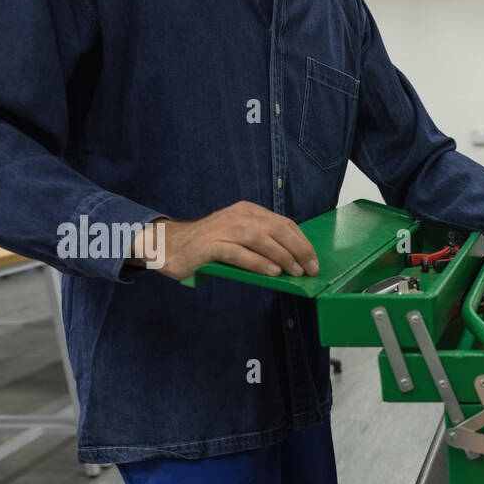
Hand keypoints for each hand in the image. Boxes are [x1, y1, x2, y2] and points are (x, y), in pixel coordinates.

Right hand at [129, 201, 318, 279]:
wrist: (169, 245)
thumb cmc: (209, 245)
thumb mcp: (239, 238)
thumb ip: (262, 244)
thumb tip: (292, 264)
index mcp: (248, 211)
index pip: (283, 223)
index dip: (302, 242)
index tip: (314, 261)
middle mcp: (237, 216)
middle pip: (276, 229)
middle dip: (298, 249)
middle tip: (310, 269)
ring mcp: (222, 229)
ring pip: (260, 238)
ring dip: (282, 255)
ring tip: (295, 271)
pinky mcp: (209, 245)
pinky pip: (238, 252)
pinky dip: (257, 262)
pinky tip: (272, 272)